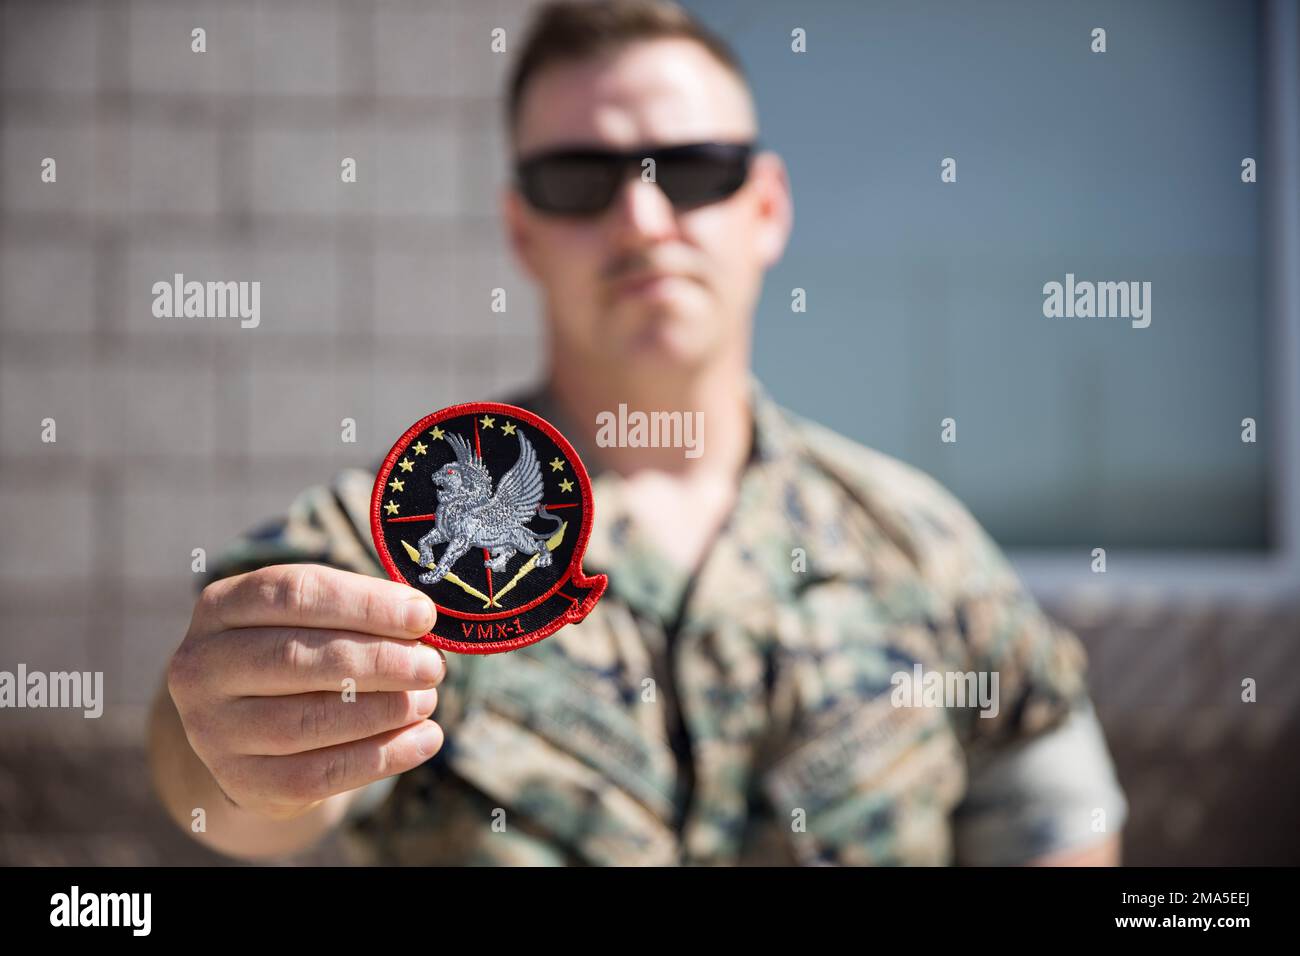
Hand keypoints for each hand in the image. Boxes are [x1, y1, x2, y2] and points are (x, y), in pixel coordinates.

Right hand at [166, 564, 444, 820]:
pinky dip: (381, 757)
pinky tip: (425, 738)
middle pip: (296, 658)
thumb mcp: (313, 618)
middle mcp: (201, 667)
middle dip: (378, 660)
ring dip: (382, 710)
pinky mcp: (243, 781)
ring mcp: (212, 730)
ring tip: (427, 699)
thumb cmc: (300, 655)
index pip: (293, 593)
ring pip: (306, 721)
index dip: (365, 603)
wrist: (253, 733)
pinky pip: (318, 775)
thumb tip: (422, 616)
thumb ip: (359, 610)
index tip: (422, 615)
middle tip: (432, 665)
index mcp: (220, 607)